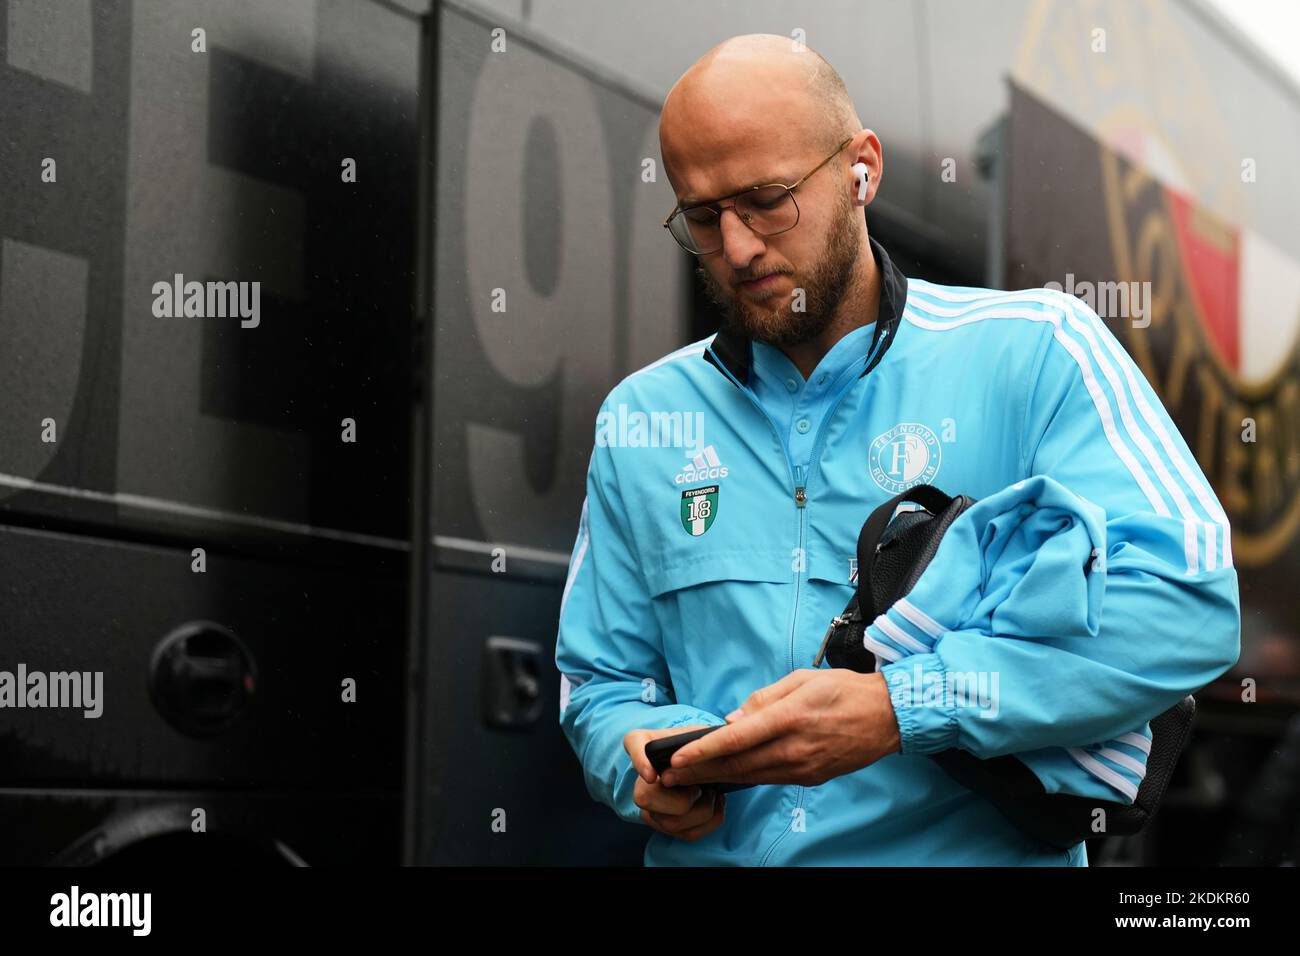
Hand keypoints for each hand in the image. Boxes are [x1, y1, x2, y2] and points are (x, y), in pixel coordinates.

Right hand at [623, 724, 726, 839]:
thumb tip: (719, 741)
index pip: (633, 744)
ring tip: (713, 794)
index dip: (640, 762)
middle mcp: (641, 777)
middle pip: (645, 797)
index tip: (652, 775)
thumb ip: (700, 735)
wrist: (699, 764)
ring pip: (670, 822)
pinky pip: (687, 834)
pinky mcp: (664, 823)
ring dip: (702, 811)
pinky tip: (717, 805)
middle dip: (683, 800)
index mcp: (646, 743)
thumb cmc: (697, 745)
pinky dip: (710, 822)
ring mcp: (650, 805)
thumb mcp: (699, 732)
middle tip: (701, 788)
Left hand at [657, 670, 901, 788]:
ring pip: (751, 776)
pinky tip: (728, 775)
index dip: (703, 751)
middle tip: (671, 776)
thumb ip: (764, 698)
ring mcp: (803, 767)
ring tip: (691, 778)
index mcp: (789, 718)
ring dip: (718, 777)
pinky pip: (770, 778)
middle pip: (737, 765)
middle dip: (700, 771)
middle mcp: (794, 748)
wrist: (888, 717)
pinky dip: (745, 777)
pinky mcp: (811, 777)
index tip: (678, 758)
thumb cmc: (845, 690)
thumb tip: (732, 719)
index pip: (736, 739)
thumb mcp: (803, 679)